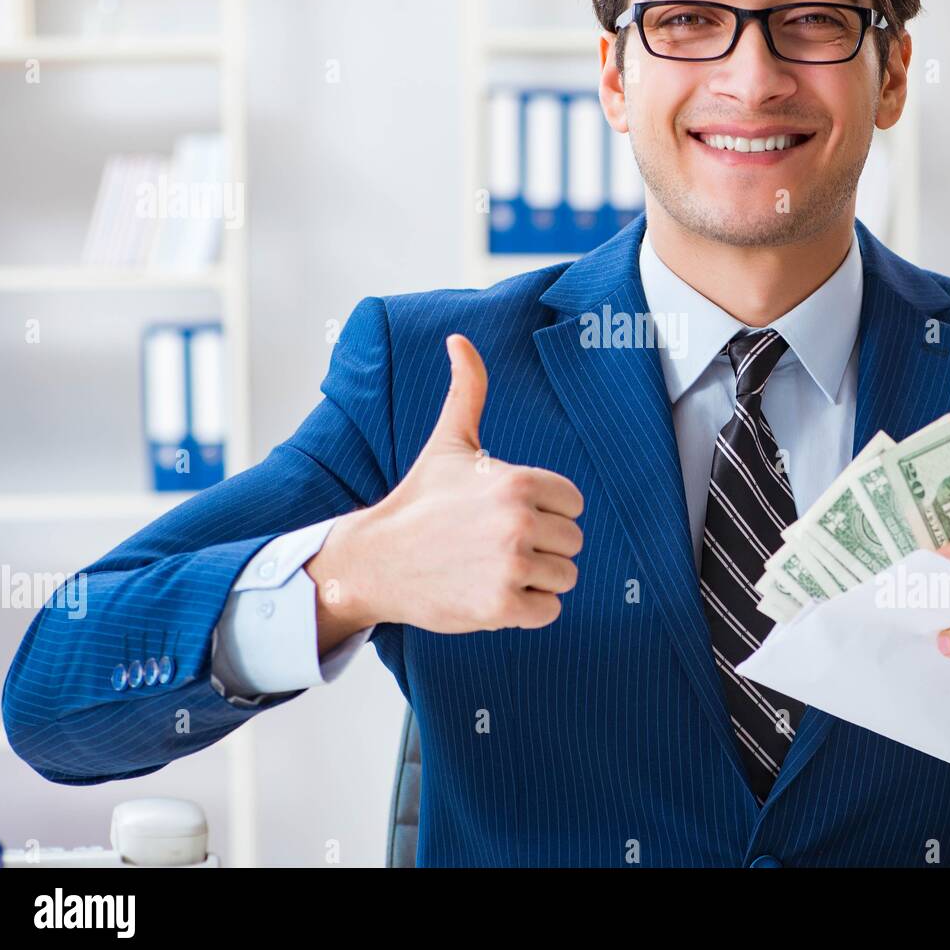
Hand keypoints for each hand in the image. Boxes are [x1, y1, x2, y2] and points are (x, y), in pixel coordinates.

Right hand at [308, 333, 583, 637]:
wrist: (376, 560)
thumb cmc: (420, 499)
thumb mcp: (449, 441)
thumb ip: (467, 390)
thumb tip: (458, 339)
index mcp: (518, 480)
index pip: (574, 503)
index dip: (547, 511)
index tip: (508, 513)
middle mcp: (518, 521)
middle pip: (573, 542)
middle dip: (542, 546)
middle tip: (496, 544)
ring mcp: (511, 566)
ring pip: (565, 577)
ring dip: (536, 579)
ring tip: (493, 567)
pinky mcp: (502, 606)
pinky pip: (550, 611)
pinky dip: (528, 609)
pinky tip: (493, 592)